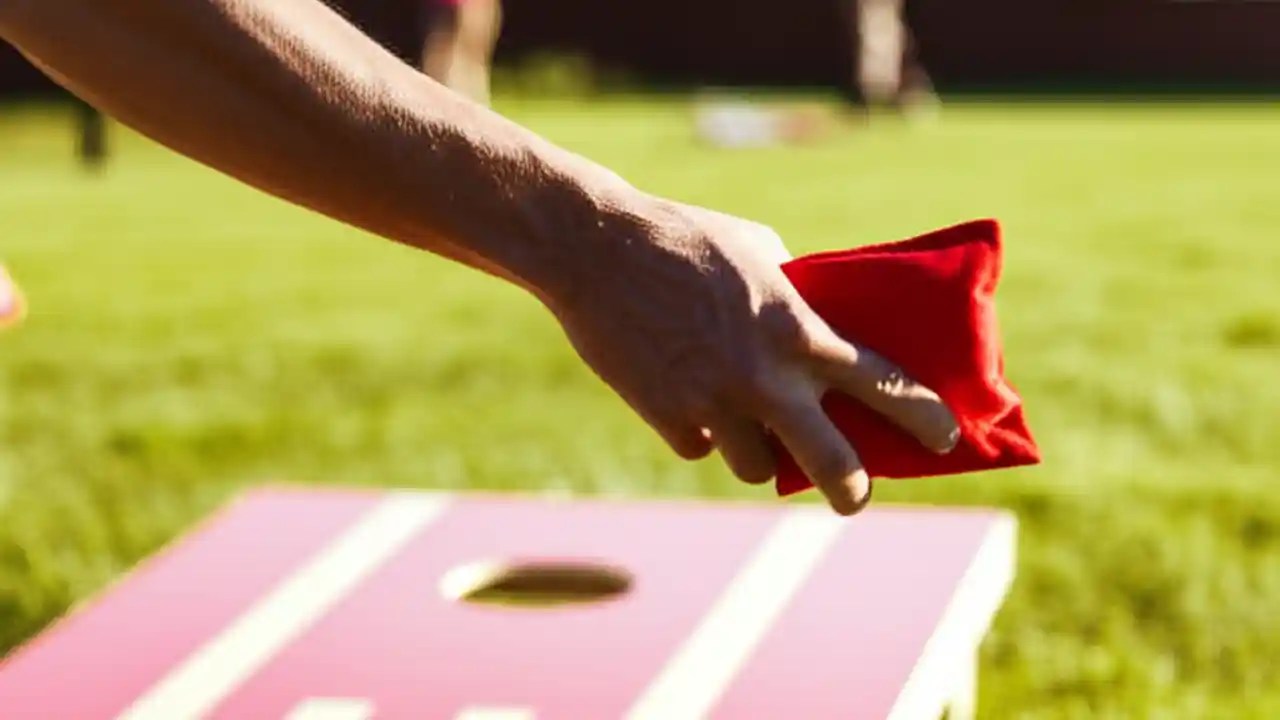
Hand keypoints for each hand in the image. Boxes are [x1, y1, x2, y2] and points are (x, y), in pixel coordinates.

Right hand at [548, 195, 959, 514]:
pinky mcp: (668, 419)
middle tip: (852, 498)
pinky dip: (700, 431)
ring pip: (758, 469)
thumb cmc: (685, 237)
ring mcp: (715, 405)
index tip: (945, 440)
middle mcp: (766, 378)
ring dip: (758, 452)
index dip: (923, 418)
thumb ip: (795, 298)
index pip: (883, 385)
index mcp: (799, 329)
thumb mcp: (759, 250)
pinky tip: (685, 396)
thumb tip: (816, 329)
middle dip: (853, 491)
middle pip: (833, 463)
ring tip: (744, 425)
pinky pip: (701, 447)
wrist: (596, 248)